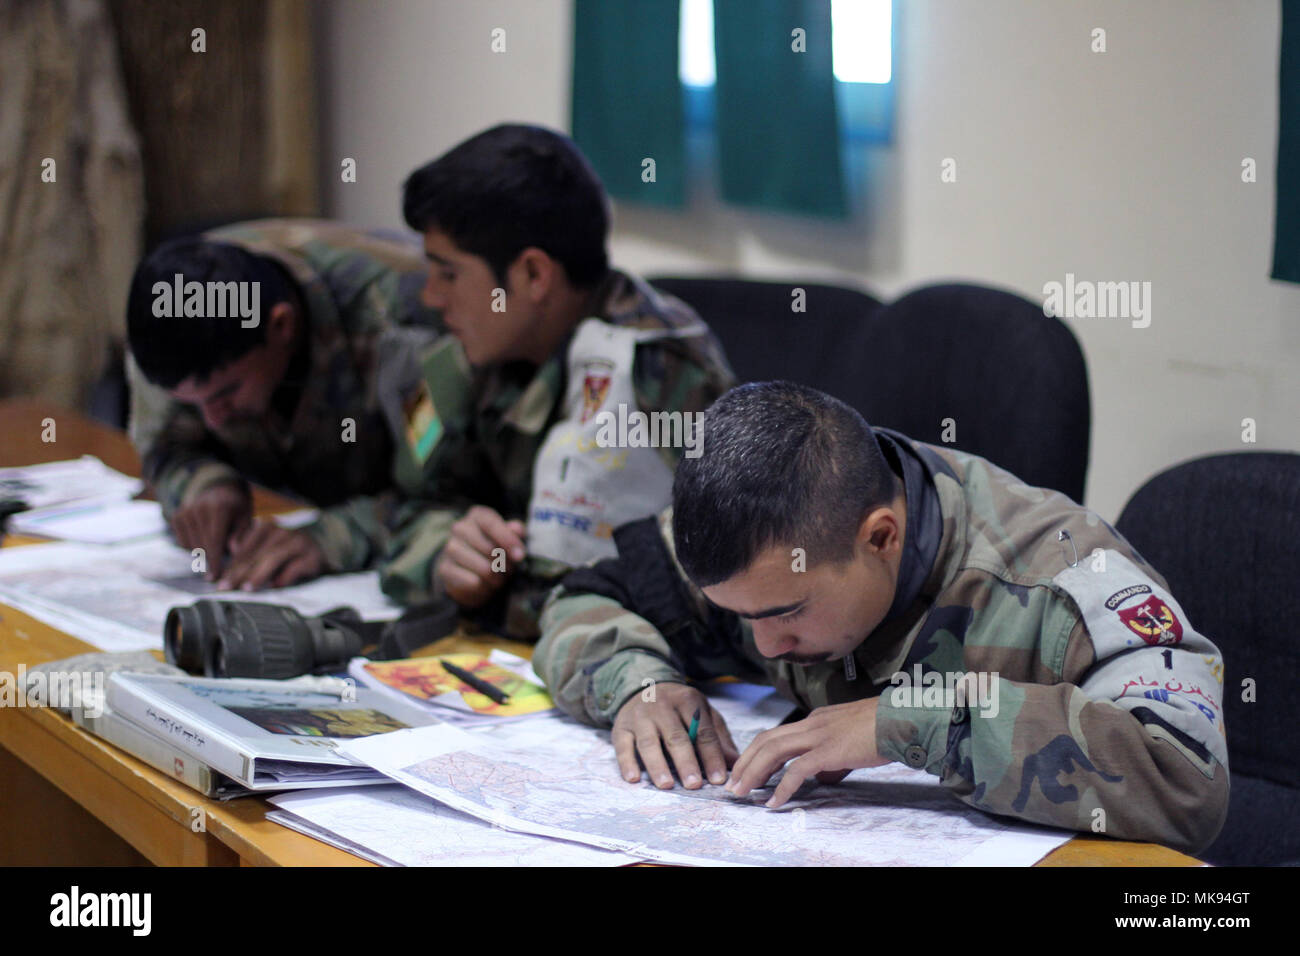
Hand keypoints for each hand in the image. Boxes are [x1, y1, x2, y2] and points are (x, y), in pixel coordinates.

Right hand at [170, 483, 251, 579]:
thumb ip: (241, 535)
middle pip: (202, 546)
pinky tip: (204, 536)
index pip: (215, 541)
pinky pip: (183, 543)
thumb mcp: (246, 518)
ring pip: (191, 547)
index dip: (215, 561)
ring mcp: (185, 512)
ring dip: (204, 551)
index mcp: (219, 508)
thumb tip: (235, 552)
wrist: (218, 488)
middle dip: (213, 557)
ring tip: (217, 541)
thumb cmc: (236, 507)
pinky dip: (194, 546)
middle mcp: (198, 509)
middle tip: (225, 557)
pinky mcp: (177, 516)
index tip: (215, 577)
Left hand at [217, 520, 325, 590]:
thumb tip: (224, 568)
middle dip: (239, 573)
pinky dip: (284, 577)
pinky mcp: (313, 556)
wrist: (318, 558)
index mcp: (267, 526)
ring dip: (258, 575)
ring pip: (273, 558)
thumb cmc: (286, 557)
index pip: (244, 549)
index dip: (231, 566)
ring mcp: (299, 542)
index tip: (219, 582)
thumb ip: (247, 555)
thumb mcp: (265, 551)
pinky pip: (296, 567)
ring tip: (247, 588)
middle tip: (227, 587)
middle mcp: (283, 531)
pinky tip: (275, 586)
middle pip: (256, 554)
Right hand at [433, 506, 526, 607]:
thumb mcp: (506, 537)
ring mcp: (450, 548)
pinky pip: (474, 582)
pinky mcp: (445, 569)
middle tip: (508, 568)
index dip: (508, 540)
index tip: (520, 555)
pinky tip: (485, 583)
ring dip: (497, 578)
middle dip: (506, 564)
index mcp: (477, 515)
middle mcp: (460, 528)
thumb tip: (517, 529)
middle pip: (490, 549)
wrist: (466, 568)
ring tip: (498, 576)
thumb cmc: (492, 548)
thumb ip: (514, 532)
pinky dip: (485, 587)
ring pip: (484, 569)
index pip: (491, 524)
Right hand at [612, 682, 738, 790]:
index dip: (711, 756)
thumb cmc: (679, 707)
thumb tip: (735, 763)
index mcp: (687, 701)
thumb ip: (718, 737)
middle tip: (694, 784)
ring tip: (666, 785)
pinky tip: (633, 778)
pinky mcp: (621, 727)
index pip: (702, 731)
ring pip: (649, 742)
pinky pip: (622, 746)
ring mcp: (640, 717)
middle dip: (686, 762)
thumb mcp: (702, 712)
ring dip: (657, 765)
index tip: (718, 779)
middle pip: (676, 737)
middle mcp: (662, 707)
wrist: (644, 686)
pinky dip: (627, 762)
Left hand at [726, 697, 887, 807]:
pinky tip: (774, 802)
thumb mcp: (849, 740)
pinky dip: (782, 787)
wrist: (902, 720)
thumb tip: (821, 779)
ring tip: (742, 792)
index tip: (745, 770)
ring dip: (754, 772)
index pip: (776, 734)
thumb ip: (831, 758)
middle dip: (745, 762)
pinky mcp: (829, 751)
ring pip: (773, 751)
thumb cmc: (882, 730)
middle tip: (733, 784)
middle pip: (766, 740)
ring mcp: (818, 736)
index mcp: (814, 720)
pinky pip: (798, 771)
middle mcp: (811, 724)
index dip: (756, 752)